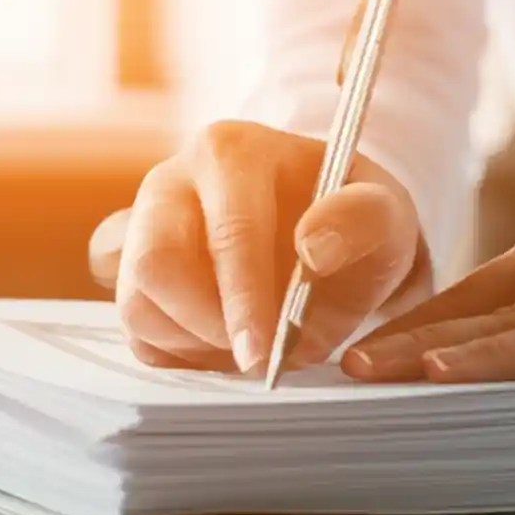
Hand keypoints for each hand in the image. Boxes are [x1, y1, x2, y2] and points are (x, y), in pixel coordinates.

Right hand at [89, 120, 428, 372]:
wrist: (327, 233)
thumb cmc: (352, 222)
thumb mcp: (383, 213)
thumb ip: (362, 220)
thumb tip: (313, 248)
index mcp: (233, 152)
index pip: (227, 232)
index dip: (245, 300)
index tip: (266, 353)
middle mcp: (173, 180)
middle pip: (157, 265)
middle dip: (209, 326)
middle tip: (258, 361)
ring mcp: (141, 226)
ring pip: (137, 302)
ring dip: (195, 343)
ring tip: (250, 347)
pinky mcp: (130, 272)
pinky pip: (135, 329)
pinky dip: (180, 354)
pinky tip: (225, 346)